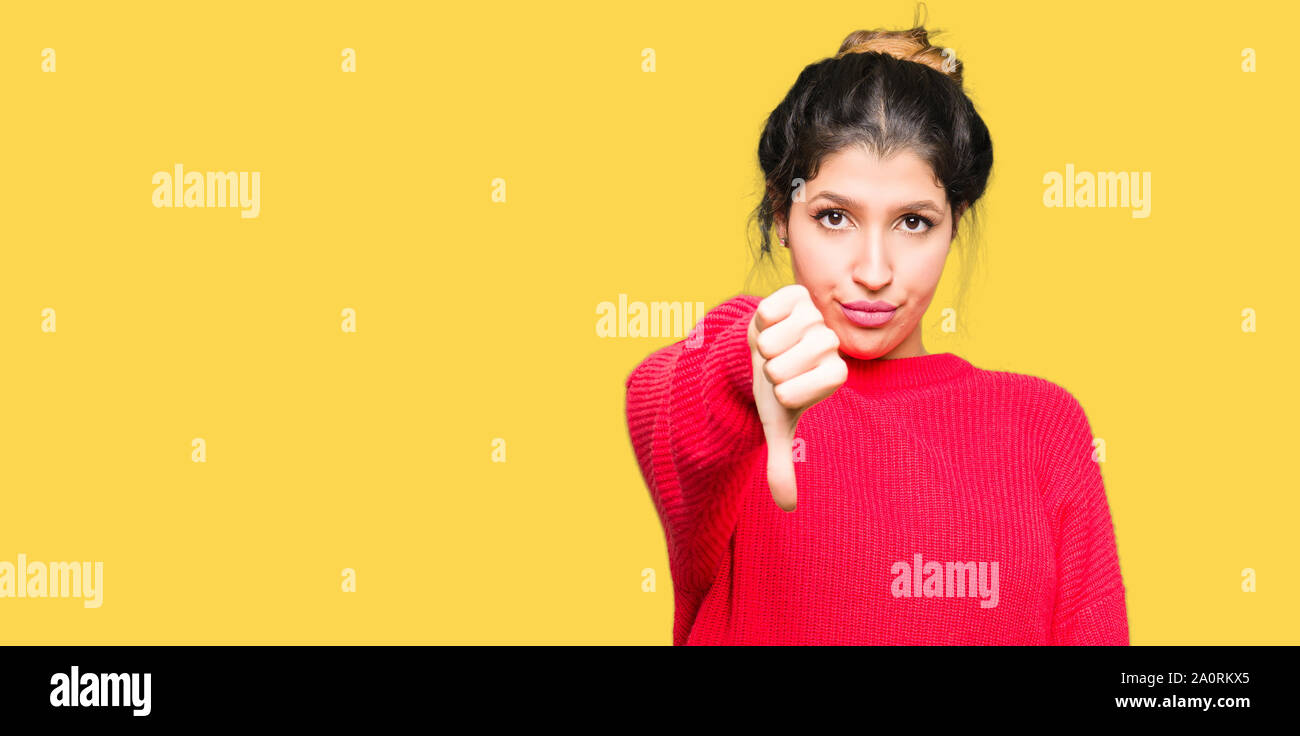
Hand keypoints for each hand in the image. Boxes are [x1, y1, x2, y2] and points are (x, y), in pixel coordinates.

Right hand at [747, 284, 847, 511]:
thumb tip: (787, 507)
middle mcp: (830, 343)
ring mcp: (815, 316)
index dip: (793, 389)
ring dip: (764, 345)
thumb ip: (783, 463)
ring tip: (769, 348)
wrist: (760, 349)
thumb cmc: (772, 387)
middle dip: (772, 368)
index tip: (784, 391)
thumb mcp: (775, 424)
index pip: (824, 379)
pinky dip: (762, 319)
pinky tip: (766, 325)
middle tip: (773, 367)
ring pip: (779, 335)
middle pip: (792, 359)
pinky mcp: (797, 294)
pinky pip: (773, 306)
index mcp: (834, 373)